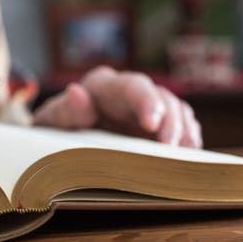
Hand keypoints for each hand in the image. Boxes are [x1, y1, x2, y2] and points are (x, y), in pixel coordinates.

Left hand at [33, 66, 201, 147]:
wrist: (58, 140)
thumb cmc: (56, 128)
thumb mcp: (52, 121)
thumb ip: (64, 109)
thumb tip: (76, 91)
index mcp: (103, 86)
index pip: (132, 87)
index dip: (146, 102)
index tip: (151, 123)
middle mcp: (129, 93)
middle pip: (162, 98)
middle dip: (171, 121)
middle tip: (170, 147)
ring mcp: (146, 109)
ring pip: (177, 110)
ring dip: (183, 131)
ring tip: (183, 153)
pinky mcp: (158, 127)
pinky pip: (182, 127)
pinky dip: (188, 139)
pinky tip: (190, 155)